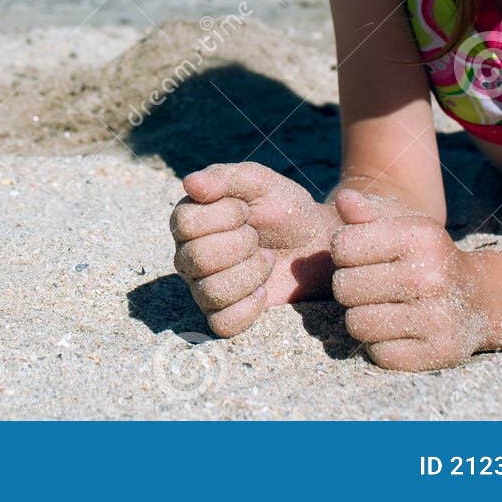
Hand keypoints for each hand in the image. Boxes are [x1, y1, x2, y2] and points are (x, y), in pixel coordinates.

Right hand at [170, 162, 338, 336]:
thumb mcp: (260, 182)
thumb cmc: (283, 208)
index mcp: (190, 219)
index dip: (223, 217)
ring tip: (266, 261)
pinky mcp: (223, 314)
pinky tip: (263, 291)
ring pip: (209, 292)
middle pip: (194, 259)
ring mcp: (202, 286)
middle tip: (257, 237)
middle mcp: (188, 254)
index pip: (185, 224)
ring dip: (249, 274)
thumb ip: (225, 178)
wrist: (315, 242)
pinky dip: (247, 309)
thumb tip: (189, 184)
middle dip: (239, 245)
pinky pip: (222, 324)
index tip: (246, 210)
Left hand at [328, 188, 486, 370]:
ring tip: (381, 308)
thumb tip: (343, 200)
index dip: (344, 253)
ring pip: (356, 323)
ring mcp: (436, 317)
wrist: (480, 299)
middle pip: (344, 288)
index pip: (342, 247)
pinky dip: (381, 344)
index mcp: (420, 237)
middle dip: (349, 287)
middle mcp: (430, 276)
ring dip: (361, 318)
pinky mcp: (438, 353)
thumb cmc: (427, 259)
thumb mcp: (403, 230)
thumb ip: (366, 216)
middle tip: (370, 286)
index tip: (361, 256)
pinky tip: (399, 330)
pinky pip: (378, 353)